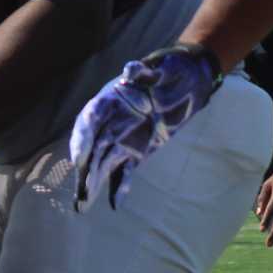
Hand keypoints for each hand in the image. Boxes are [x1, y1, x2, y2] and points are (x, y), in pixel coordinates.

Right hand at [69, 43, 220, 210]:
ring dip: (94, 182)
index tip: (80, 157)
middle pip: (94, 146)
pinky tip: (115, 205)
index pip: (92, 118)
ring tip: (83, 205)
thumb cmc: (173, 70)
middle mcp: (112, 120)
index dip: (84, 137)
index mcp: (112, 98)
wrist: (191, 81)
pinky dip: (119, 186)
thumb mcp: (162, 68)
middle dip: (86, 169)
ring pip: (103, 162)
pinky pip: (124, 171)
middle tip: (81, 190)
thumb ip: (146, 73)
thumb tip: (131, 70)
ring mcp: (123, 137)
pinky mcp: (137, 151)